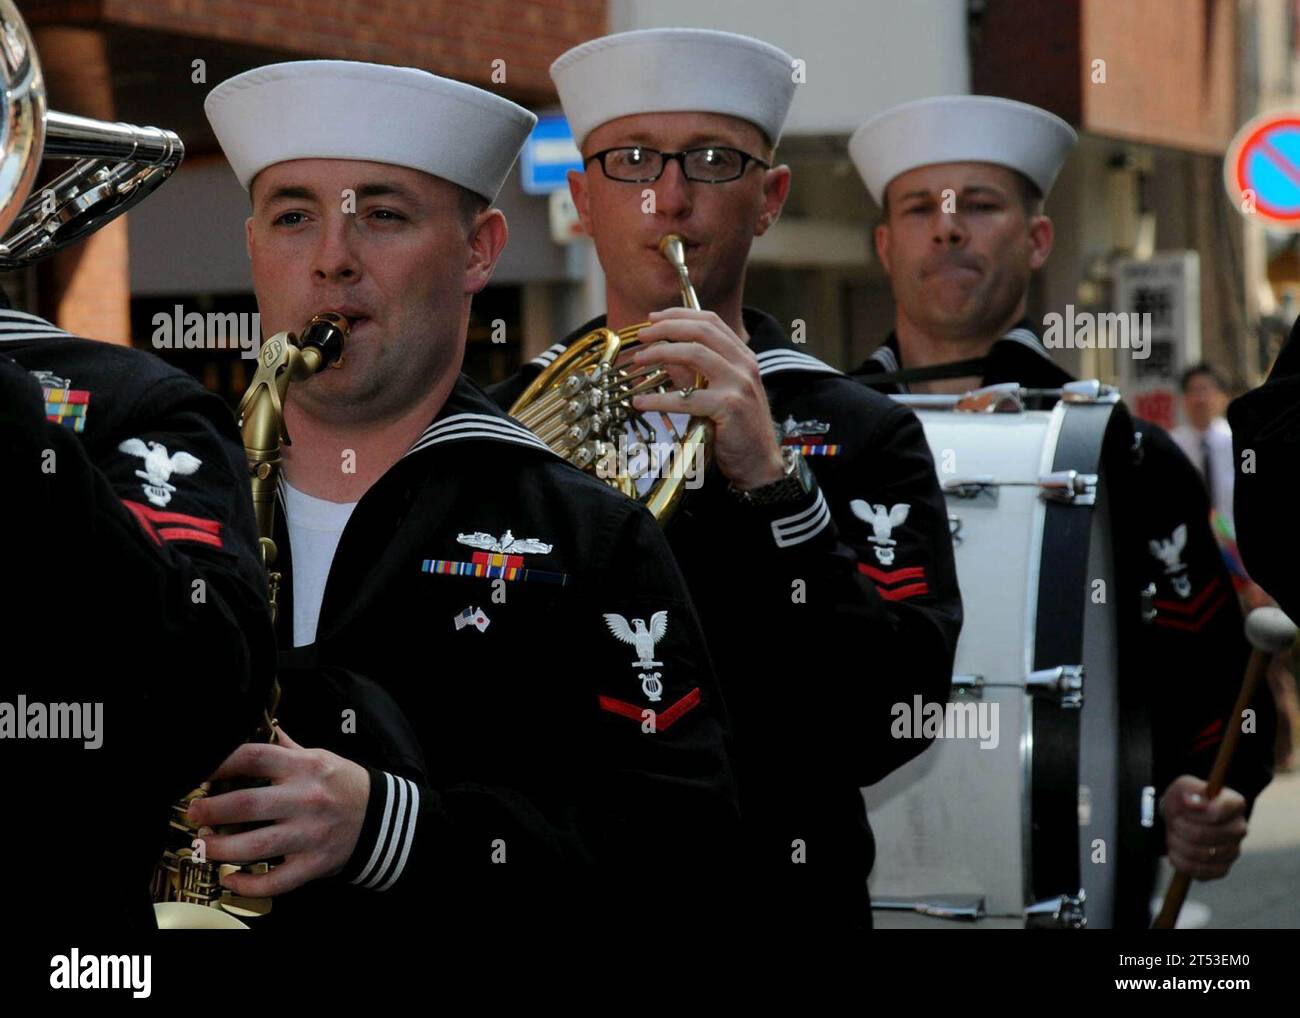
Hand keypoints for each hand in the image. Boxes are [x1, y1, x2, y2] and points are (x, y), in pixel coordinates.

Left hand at [186, 727, 370, 896]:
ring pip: (255, 846)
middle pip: (247, 804)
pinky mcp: (313, 863)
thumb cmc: (343, 785)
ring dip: (220, 848)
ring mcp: (309, 834)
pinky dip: (248, 884)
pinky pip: (276, 880)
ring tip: (204, 844)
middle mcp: (305, 799)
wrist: (382, 816)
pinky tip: (231, 879)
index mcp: (304, 767)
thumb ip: (286, 747)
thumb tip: (259, 726)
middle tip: (194, 813)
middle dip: (211, 810)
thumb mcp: (319, 758)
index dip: (220, 763)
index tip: (199, 772)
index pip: (254, 757)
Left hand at [629, 308, 784, 489]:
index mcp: (742, 357)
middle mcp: (743, 364)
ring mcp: (739, 384)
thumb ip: (692, 373)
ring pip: (695, 353)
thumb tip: (662, 355)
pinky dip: (659, 399)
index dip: (679, 315)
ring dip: (660, 353)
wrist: (760, 463)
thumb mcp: (715, 392)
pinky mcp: (729, 407)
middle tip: (641, 336)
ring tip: (639, 360)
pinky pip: (687, 397)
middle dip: (666, 328)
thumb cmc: (736, 430)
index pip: (710, 321)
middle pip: (701, 330)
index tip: (653, 319)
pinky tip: (642, 402)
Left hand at [1161, 775, 1247, 879]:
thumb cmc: (1185, 799)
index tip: (1185, 805)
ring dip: (1178, 844)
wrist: (1180, 817)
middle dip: (1181, 828)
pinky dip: (1182, 863)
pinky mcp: (1222, 869)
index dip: (1194, 812)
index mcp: (1234, 804)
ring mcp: (1233, 851)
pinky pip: (1202, 873)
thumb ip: (1190, 789)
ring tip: (1174, 834)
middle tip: (1175, 822)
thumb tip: (1191, 801)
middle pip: (1205, 835)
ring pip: (1202, 855)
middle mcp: (1239, 829)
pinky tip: (1177, 851)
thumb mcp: (1184, 786)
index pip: (1216, 813)